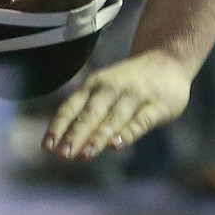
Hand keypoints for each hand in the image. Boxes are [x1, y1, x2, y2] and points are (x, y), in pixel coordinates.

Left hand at [42, 51, 190, 160]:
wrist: (168, 59)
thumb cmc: (128, 83)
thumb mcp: (103, 90)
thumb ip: (86, 112)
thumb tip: (62, 141)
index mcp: (93, 86)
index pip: (71, 107)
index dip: (58, 127)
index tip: (46, 147)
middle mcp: (111, 89)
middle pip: (90, 115)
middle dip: (75, 135)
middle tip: (62, 156)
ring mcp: (134, 96)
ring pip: (113, 118)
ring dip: (98, 136)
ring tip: (85, 154)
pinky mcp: (157, 106)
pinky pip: (141, 120)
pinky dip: (128, 132)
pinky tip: (116, 145)